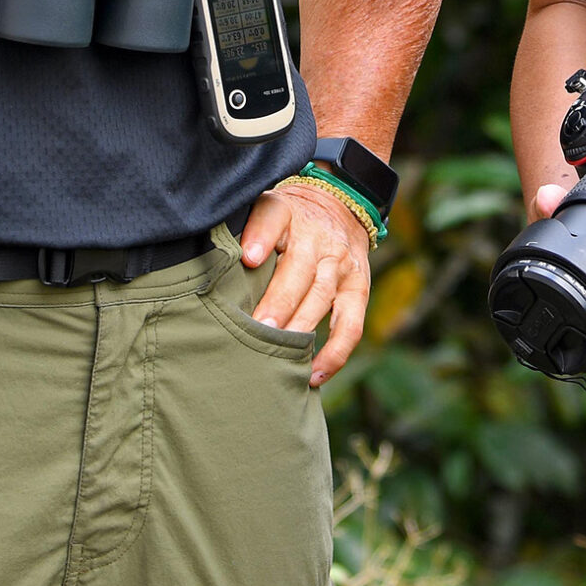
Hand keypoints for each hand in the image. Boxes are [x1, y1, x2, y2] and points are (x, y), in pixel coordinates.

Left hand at [241, 178, 373, 387]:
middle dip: (280, 302)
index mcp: (288, 213)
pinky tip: (312, 375)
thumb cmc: (287, 222)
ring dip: (300, 327)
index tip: (248, 258)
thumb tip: (228, 259)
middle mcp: (318, 238)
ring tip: (279, 356)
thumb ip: (244, 230)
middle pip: (300, 269)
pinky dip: (334, 354)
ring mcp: (341, 266)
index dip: (261, 237)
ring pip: (322, 297)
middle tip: (259, 328)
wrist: (339, 209)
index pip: (273, 218)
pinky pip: (351, 327)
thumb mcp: (265, 210)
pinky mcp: (358, 291)